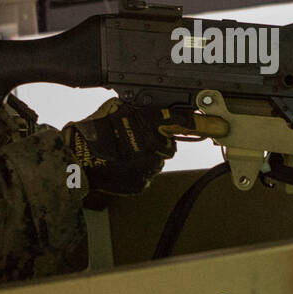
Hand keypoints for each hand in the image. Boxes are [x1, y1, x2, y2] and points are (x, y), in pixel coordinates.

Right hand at [62, 99, 194, 195]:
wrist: (73, 160)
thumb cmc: (92, 133)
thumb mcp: (116, 109)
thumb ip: (141, 110)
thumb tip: (164, 111)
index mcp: (145, 123)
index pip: (180, 121)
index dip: (202, 123)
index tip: (220, 126)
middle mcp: (150, 146)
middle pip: (167, 144)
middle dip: (156, 142)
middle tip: (133, 140)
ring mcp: (146, 168)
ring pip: (156, 160)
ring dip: (145, 157)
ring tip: (122, 153)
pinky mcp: (141, 184)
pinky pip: (146, 175)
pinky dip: (136, 171)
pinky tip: (121, 165)